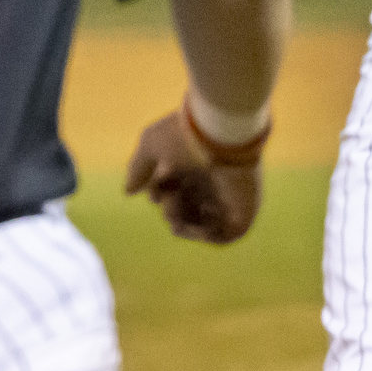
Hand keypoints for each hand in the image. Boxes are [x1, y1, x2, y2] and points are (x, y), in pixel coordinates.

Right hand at [126, 109, 260, 243]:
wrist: (219, 134)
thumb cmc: (185, 137)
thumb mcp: (150, 147)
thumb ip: (138, 169)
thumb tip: (129, 192)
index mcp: (196, 166)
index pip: (175, 190)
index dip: (160, 196)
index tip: (156, 193)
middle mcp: (213, 183)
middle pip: (187, 209)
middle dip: (170, 211)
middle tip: (167, 199)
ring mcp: (228, 199)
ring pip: (201, 224)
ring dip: (181, 224)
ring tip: (175, 212)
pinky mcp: (242, 213)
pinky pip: (223, 236)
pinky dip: (203, 235)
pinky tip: (191, 224)